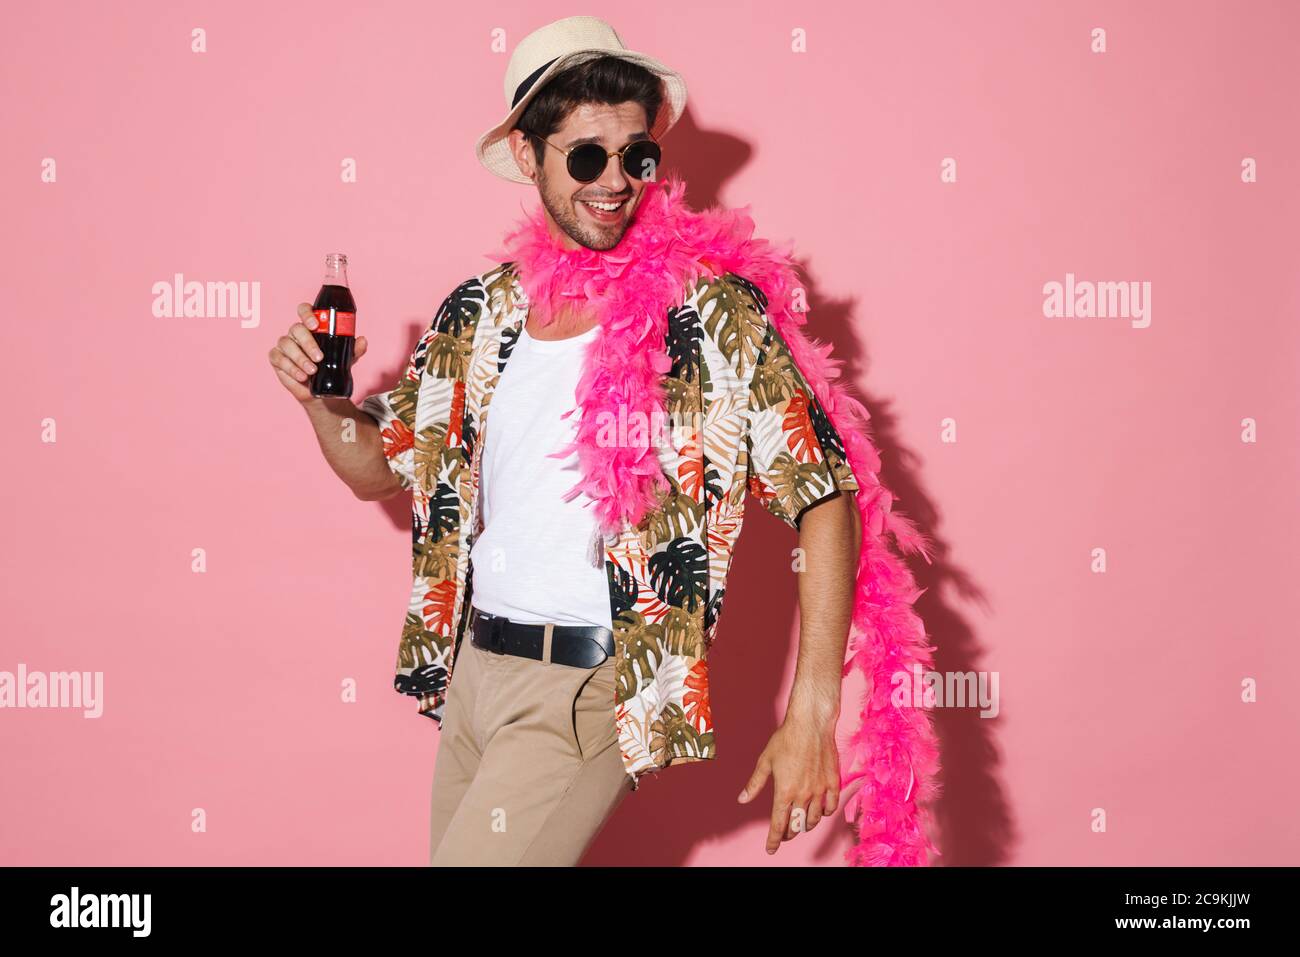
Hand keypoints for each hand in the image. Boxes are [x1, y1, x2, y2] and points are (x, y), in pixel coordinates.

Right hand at [267, 302, 368, 402]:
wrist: (321, 391)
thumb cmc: (332, 367)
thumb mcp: (346, 359)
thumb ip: (354, 349)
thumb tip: (363, 340)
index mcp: (312, 326)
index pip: (304, 310)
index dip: (307, 314)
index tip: (315, 325)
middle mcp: (296, 333)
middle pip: (296, 328)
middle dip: (308, 343)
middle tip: (320, 358)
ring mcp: (285, 344)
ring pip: (286, 343)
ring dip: (300, 358)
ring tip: (312, 371)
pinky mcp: (276, 358)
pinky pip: (278, 358)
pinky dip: (290, 368)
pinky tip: (301, 376)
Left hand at [737, 714, 840, 854]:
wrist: (811, 724)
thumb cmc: (785, 739)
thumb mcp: (765, 761)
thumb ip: (755, 783)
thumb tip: (742, 799)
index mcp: (784, 791)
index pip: (778, 824)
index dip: (774, 840)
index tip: (771, 848)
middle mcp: (803, 795)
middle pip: (796, 825)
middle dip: (789, 833)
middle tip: (784, 833)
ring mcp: (820, 790)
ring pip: (814, 819)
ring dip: (806, 824)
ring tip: (800, 823)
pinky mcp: (833, 782)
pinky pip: (831, 806)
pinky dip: (825, 812)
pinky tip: (820, 810)